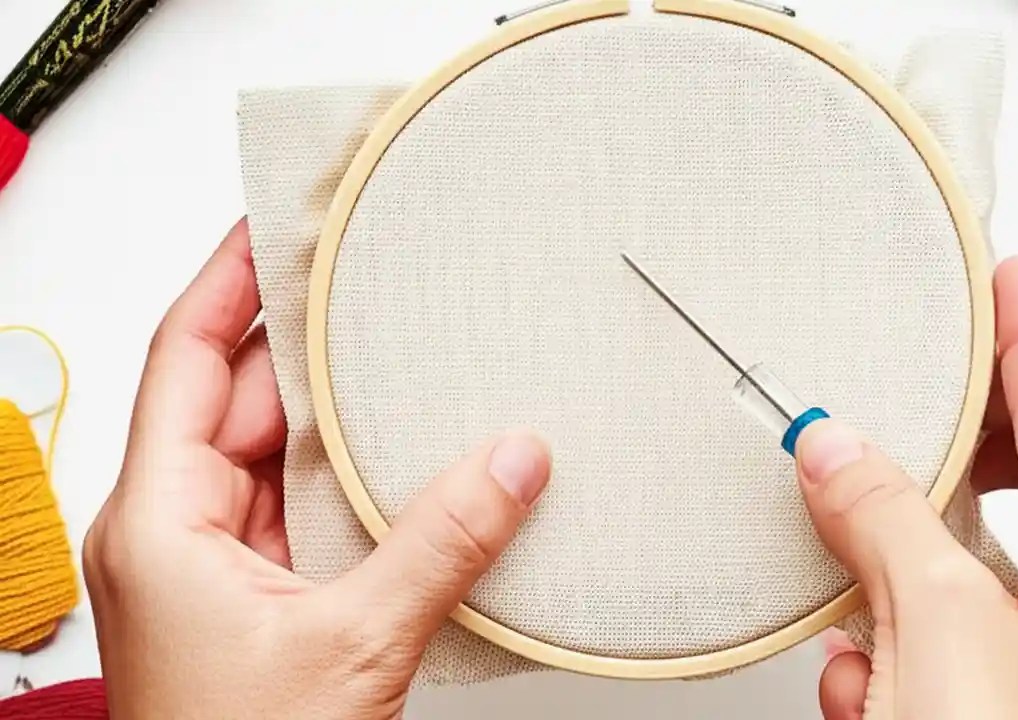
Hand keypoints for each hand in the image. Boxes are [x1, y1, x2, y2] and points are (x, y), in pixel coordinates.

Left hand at [84, 220, 551, 718]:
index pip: (183, 359)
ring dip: (331, 417)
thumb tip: (514, 458)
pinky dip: (347, 478)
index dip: (225, 281)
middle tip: (364, 283)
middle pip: (235, 399)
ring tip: (394, 360)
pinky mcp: (258, 596)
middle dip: (301, 344)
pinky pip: (300, 507)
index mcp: (159, 521)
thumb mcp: (353, 643)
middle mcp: (175, 531)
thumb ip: (441, 543)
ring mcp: (215, 565)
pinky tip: (399, 458)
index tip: (270, 224)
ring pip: (273, 455)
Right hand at [800, 257, 1017, 718]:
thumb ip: (885, 521)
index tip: (1013, 281)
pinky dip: (890, 651)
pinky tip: (854, 679)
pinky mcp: (992, 717)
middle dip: (1014, 453)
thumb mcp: (938, 626)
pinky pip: (944, 652)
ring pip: (996, 580)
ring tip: (862, 575)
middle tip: (955, 417)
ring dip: (917, 574)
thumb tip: (838, 448)